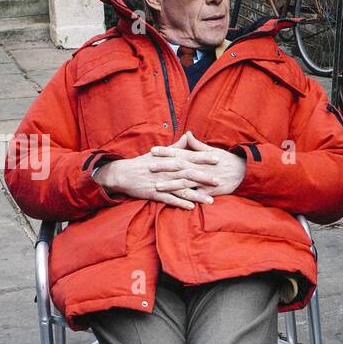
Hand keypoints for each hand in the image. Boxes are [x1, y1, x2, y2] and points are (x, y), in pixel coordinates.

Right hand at [92, 133, 215, 209]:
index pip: (190, 157)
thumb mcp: (159, 153)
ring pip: (182, 189)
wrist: (123, 174)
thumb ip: (176, 146)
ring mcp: (162, 183)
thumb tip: (188, 135)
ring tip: (211, 200)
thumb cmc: (143, 163)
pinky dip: (181, 204)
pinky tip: (192, 208)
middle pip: (189, 174)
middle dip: (204, 177)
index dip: (204, 158)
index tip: (218, 158)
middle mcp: (167, 171)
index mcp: (169, 160)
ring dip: (197, 195)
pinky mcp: (155, 194)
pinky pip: (170, 200)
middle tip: (219, 181)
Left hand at [157, 130, 245, 196]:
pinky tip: (176, 201)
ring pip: (185, 182)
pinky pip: (197, 196)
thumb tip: (187, 134)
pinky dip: (187, 199)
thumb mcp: (212, 150)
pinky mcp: (210, 191)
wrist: (244, 171)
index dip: (165, 151)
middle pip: (179, 166)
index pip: (179, 152)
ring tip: (157, 186)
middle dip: (163, 167)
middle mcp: (200, 167)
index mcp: (198, 157)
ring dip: (170, 184)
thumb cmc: (227, 160)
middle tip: (149, 167)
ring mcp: (204, 180)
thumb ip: (197, 145)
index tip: (152, 150)